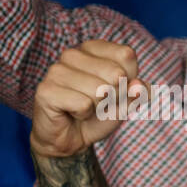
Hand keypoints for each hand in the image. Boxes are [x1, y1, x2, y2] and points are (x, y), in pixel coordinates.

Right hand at [30, 41, 147, 156]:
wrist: (73, 138)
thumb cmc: (100, 114)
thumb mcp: (128, 102)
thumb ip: (140, 92)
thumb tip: (138, 86)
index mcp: (93, 49)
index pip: (126, 55)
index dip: (129, 80)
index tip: (114, 89)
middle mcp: (72, 54)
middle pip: (116, 74)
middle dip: (115, 96)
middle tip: (99, 103)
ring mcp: (56, 70)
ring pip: (100, 90)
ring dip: (99, 107)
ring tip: (85, 108)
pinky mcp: (46, 90)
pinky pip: (83, 104)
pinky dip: (84, 115)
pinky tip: (73, 113)